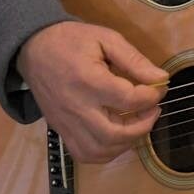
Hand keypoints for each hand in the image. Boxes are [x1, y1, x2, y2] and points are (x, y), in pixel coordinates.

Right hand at [16, 21, 167, 163]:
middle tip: (152, 110)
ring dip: (126, 143)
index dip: (152, 96)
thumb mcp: (105, 38)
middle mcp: (77, 107)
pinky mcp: (60, 131)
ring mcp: (67, 123)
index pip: (128, 100)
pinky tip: (117, 137)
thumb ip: (133, 59)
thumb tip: (161, 79)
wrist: (32, 49)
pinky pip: (84, 155)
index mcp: (89, 81)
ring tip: (137, 124)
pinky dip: (105, 152)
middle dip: (143, 126)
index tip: (159, 87)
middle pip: (115, 134)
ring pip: (100, 150)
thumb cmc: (70, 40)